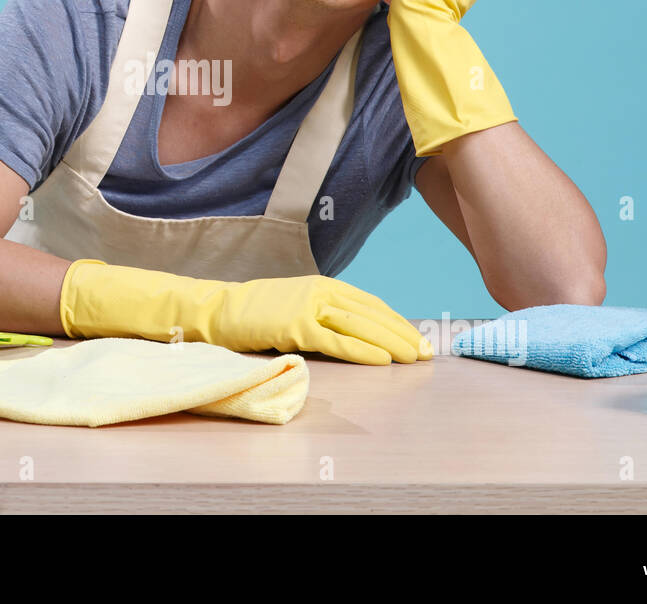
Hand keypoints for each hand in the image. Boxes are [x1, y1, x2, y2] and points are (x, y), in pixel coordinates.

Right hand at [215, 274, 430, 364]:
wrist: (219, 309)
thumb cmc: (257, 313)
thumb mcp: (298, 304)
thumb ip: (325, 313)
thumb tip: (359, 333)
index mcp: (325, 285)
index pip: (371, 304)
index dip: (397, 322)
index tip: (418, 338)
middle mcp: (321, 292)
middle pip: (372, 314)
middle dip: (403, 333)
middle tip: (427, 352)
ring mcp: (308, 307)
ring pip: (360, 326)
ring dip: (392, 342)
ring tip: (414, 358)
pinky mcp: (295, 327)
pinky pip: (336, 342)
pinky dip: (362, 352)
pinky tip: (383, 361)